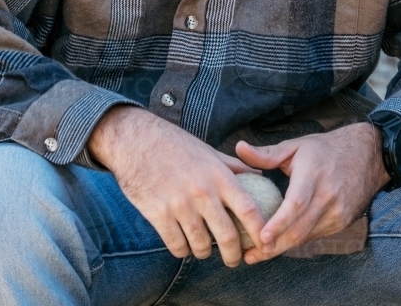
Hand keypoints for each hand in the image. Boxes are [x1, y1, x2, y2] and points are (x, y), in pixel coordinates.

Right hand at [88, 106, 267, 266]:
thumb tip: (259, 175)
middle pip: (228, 236)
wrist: (135, 140)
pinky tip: (182, 242)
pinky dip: (182, 250)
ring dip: (204, 252)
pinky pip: (177, 246)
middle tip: (234, 260)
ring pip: (202, 246)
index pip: (249, 208)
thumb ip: (232, 166)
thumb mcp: (207, 150)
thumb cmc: (174, 144)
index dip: (260, 231)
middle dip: (234, 255)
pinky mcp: (158, 214)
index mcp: (217, 174)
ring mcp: (180, 204)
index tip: (265, 244)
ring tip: (203, 247)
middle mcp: (202, 191)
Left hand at [235, 122, 389, 263]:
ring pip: (306, 237)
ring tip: (258, 253)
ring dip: (283, 247)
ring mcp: (337, 212)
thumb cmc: (325, 149)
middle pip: (299, 229)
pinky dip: (296, 241)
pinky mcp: (341, 222)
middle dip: (274, 245)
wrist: (366, 156)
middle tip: (250, 255)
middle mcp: (327, 197)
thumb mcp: (296, 146)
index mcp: (313, 175)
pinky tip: (279, 243)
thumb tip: (239, 148)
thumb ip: (267, 153)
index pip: (296, 204)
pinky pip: (314, 235)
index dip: (278, 223)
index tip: (260, 237)